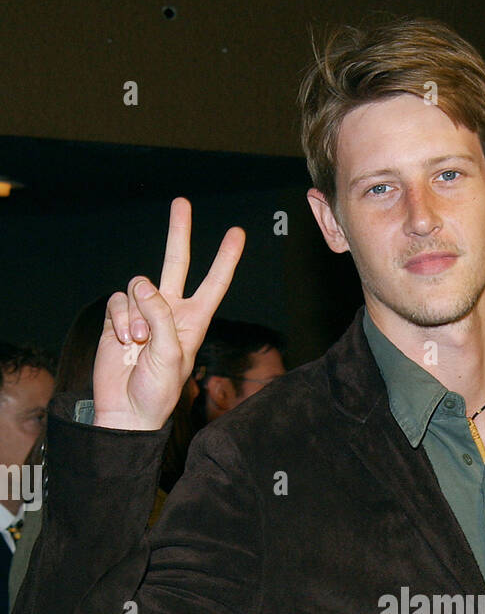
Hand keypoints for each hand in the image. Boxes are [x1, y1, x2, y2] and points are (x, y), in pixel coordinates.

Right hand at [93, 197, 244, 431]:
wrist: (126, 410)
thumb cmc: (157, 390)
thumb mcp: (171, 355)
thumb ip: (161, 317)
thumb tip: (144, 287)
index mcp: (194, 321)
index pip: (213, 284)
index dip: (225, 259)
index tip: (236, 234)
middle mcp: (170, 312)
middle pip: (176, 264)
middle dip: (179, 234)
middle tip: (182, 203)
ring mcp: (144, 313)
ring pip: (138, 287)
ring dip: (136, 314)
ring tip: (138, 343)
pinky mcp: (120, 318)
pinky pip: (118, 301)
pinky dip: (120, 319)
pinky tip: (124, 342)